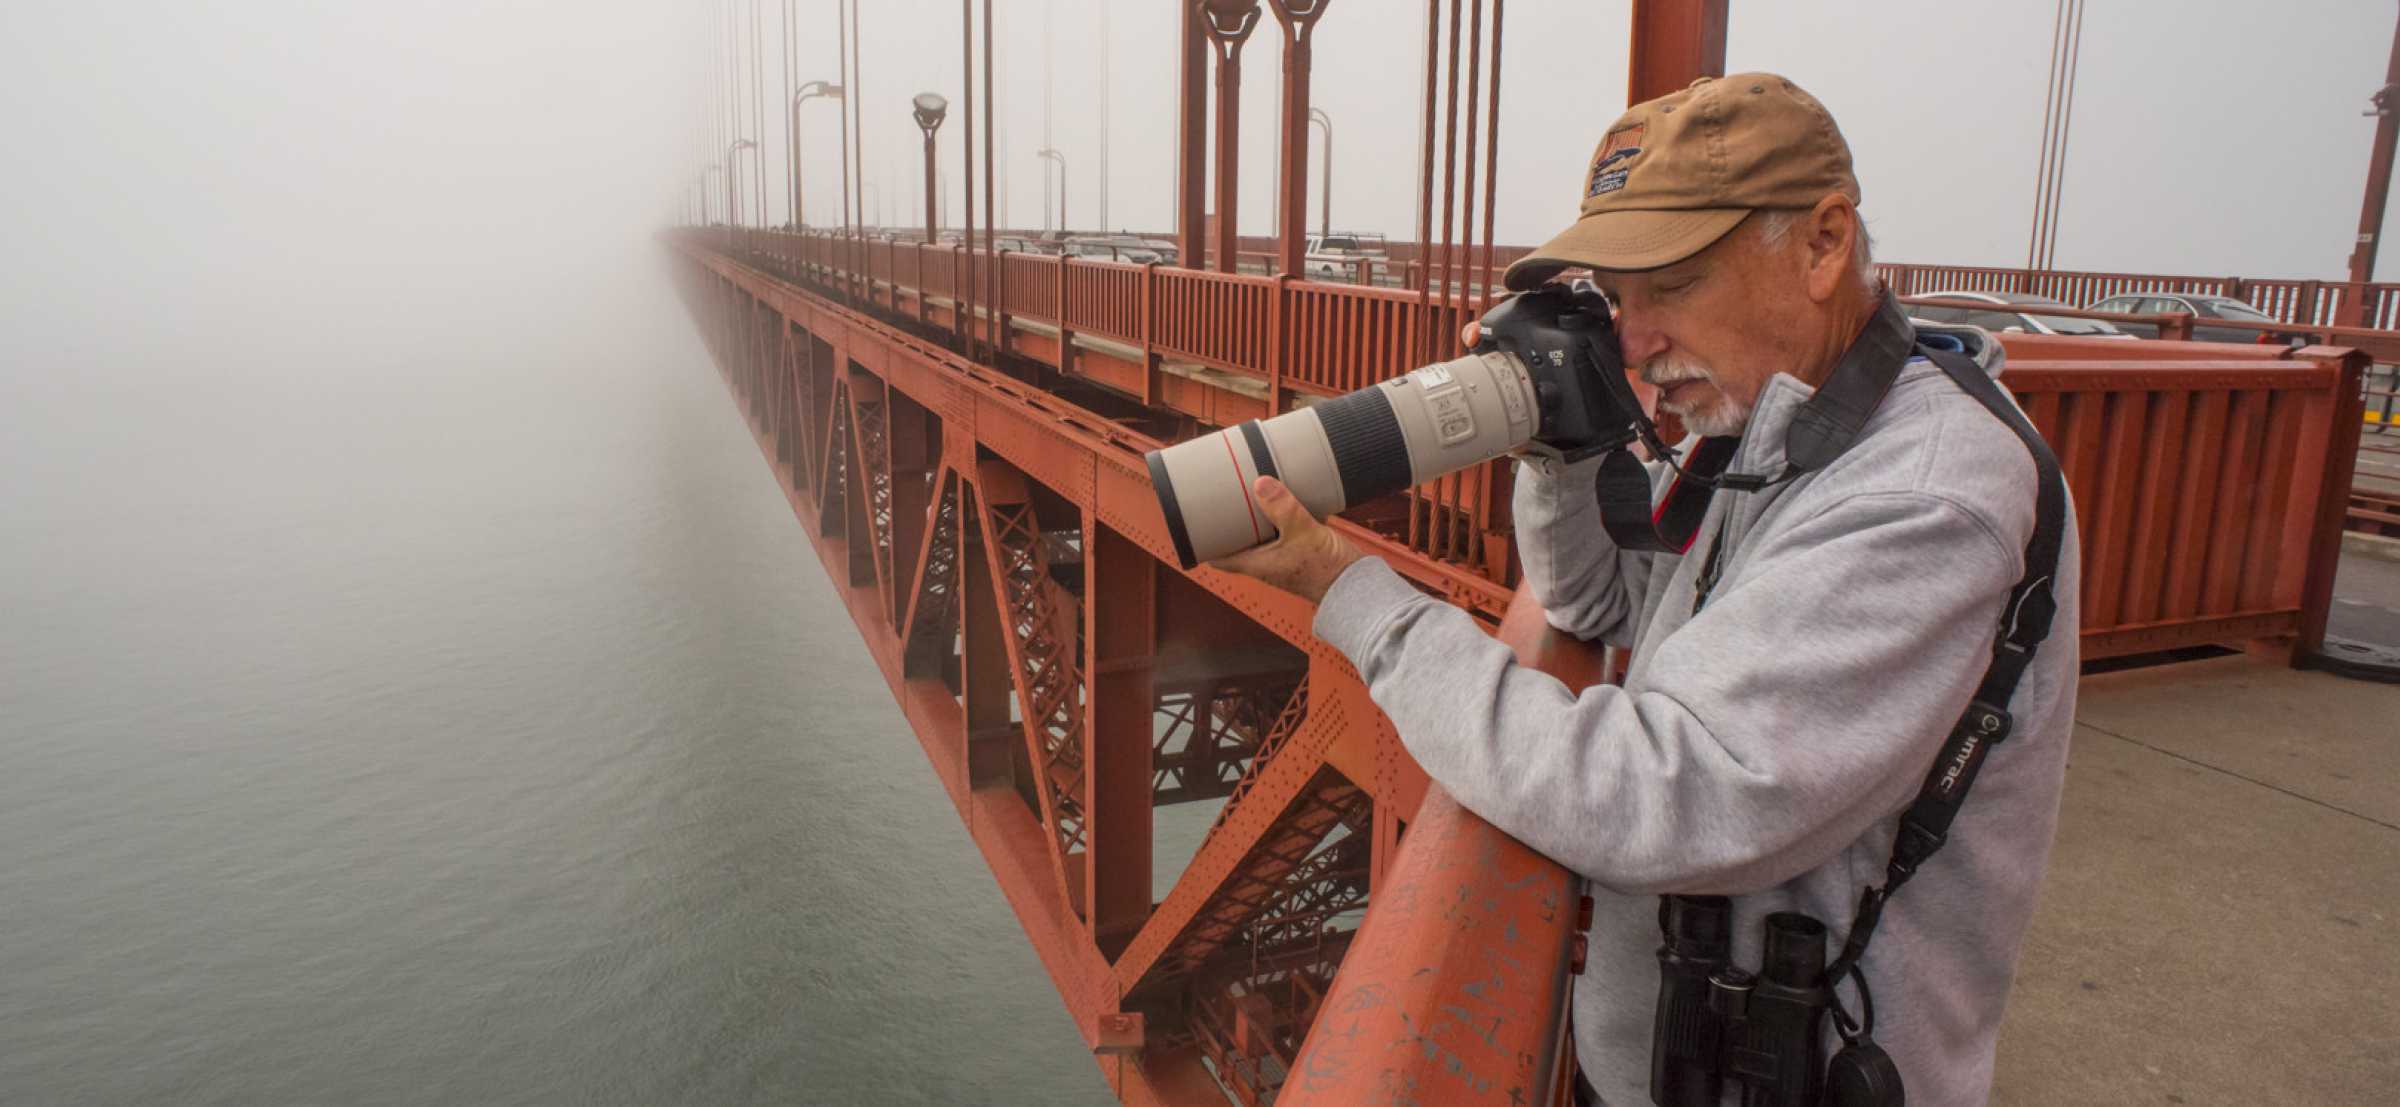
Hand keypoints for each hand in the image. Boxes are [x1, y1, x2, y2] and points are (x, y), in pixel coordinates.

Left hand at [1210, 476, 1366, 604]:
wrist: (1358, 587)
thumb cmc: (1327, 570)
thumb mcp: (1303, 533)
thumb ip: (1283, 508)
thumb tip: (1260, 483)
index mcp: (1257, 564)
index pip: (1219, 558)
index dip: (1205, 543)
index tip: (1196, 523)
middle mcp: (1267, 564)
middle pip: (1239, 544)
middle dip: (1231, 524)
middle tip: (1223, 499)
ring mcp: (1285, 559)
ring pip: (1262, 537)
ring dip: (1257, 519)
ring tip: (1252, 493)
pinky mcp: (1302, 552)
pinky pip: (1284, 533)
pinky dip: (1281, 518)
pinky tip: (1288, 499)